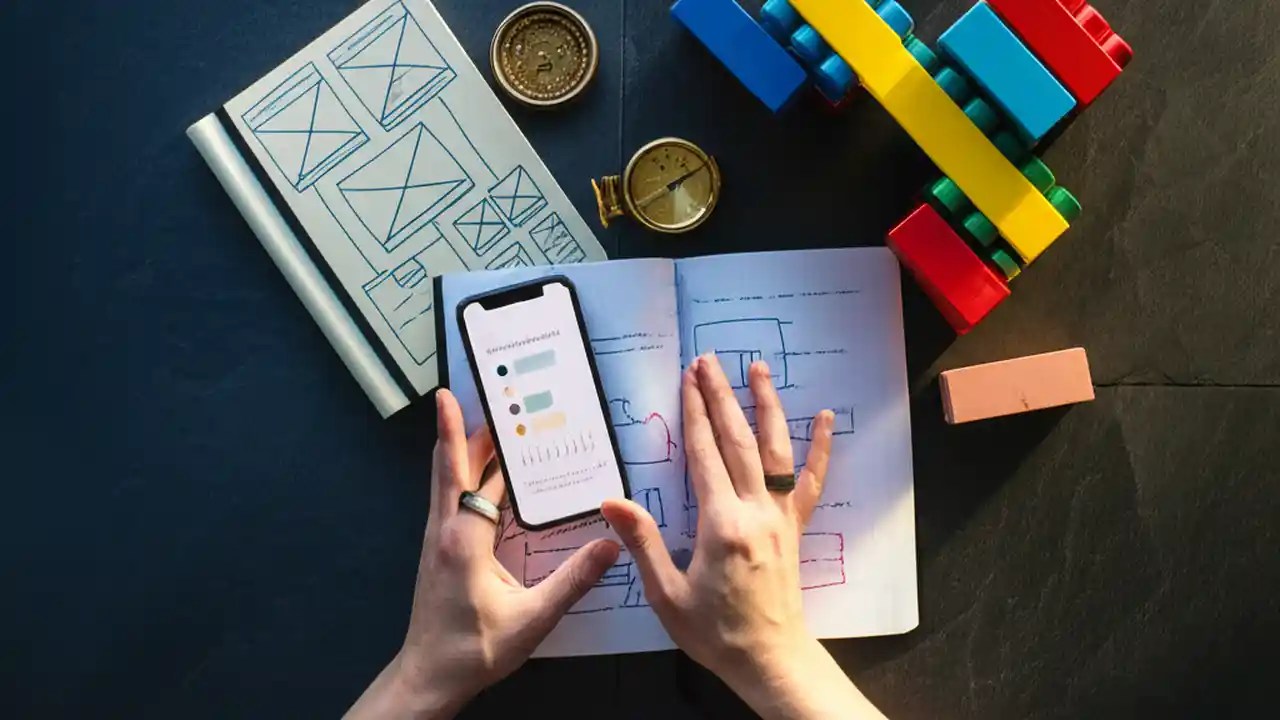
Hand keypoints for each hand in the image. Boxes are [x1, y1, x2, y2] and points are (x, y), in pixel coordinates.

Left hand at [347, 390, 620, 718]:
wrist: (430, 677)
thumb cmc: (474, 651)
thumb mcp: (532, 619)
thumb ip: (573, 580)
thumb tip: (611, 544)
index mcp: (463, 540)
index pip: (462, 473)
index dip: (460, 433)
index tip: (451, 395)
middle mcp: (445, 529)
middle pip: (452, 465)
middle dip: (470, 427)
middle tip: (492, 393)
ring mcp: (438, 538)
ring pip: (447, 479)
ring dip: (466, 448)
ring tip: (493, 419)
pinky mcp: (440, 548)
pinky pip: (452, 497)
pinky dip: (466, 474)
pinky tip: (490, 473)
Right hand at [602, 356, 884, 719]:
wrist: (770, 660)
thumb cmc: (715, 633)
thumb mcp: (666, 594)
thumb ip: (643, 542)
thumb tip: (612, 502)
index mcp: (721, 525)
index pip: (705, 455)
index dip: (695, 414)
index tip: (688, 380)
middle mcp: (756, 512)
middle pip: (738, 441)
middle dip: (721, 397)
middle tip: (709, 361)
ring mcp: (781, 518)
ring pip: (776, 450)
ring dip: (766, 406)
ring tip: (758, 369)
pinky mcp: (795, 530)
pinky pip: (812, 483)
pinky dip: (820, 449)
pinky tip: (826, 420)